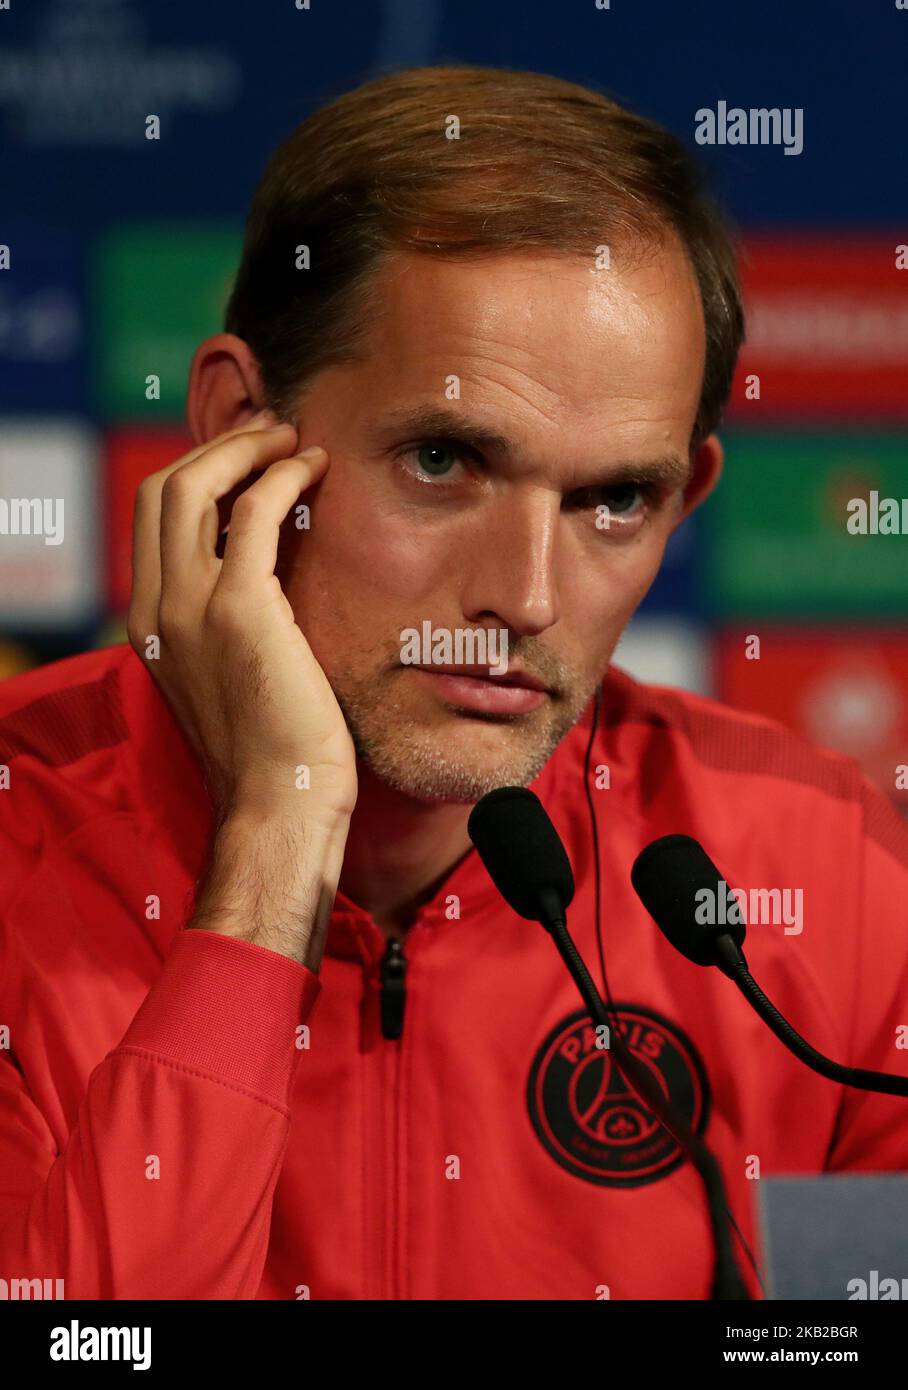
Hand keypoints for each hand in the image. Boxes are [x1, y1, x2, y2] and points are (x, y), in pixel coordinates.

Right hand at [127, 412, 357, 827]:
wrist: (278, 804)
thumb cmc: (273, 750)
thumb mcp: (229, 677)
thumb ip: (226, 623)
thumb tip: (264, 572)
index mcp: (148, 625)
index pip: (152, 518)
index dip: (197, 471)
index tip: (246, 455)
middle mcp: (156, 609)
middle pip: (162, 488)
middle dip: (216, 445)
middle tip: (269, 430)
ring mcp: (190, 608)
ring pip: (194, 485)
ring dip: (246, 447)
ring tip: (291, 437)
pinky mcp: (239, 610)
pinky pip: (254, 512)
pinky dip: (283, 476)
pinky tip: (315, 468)